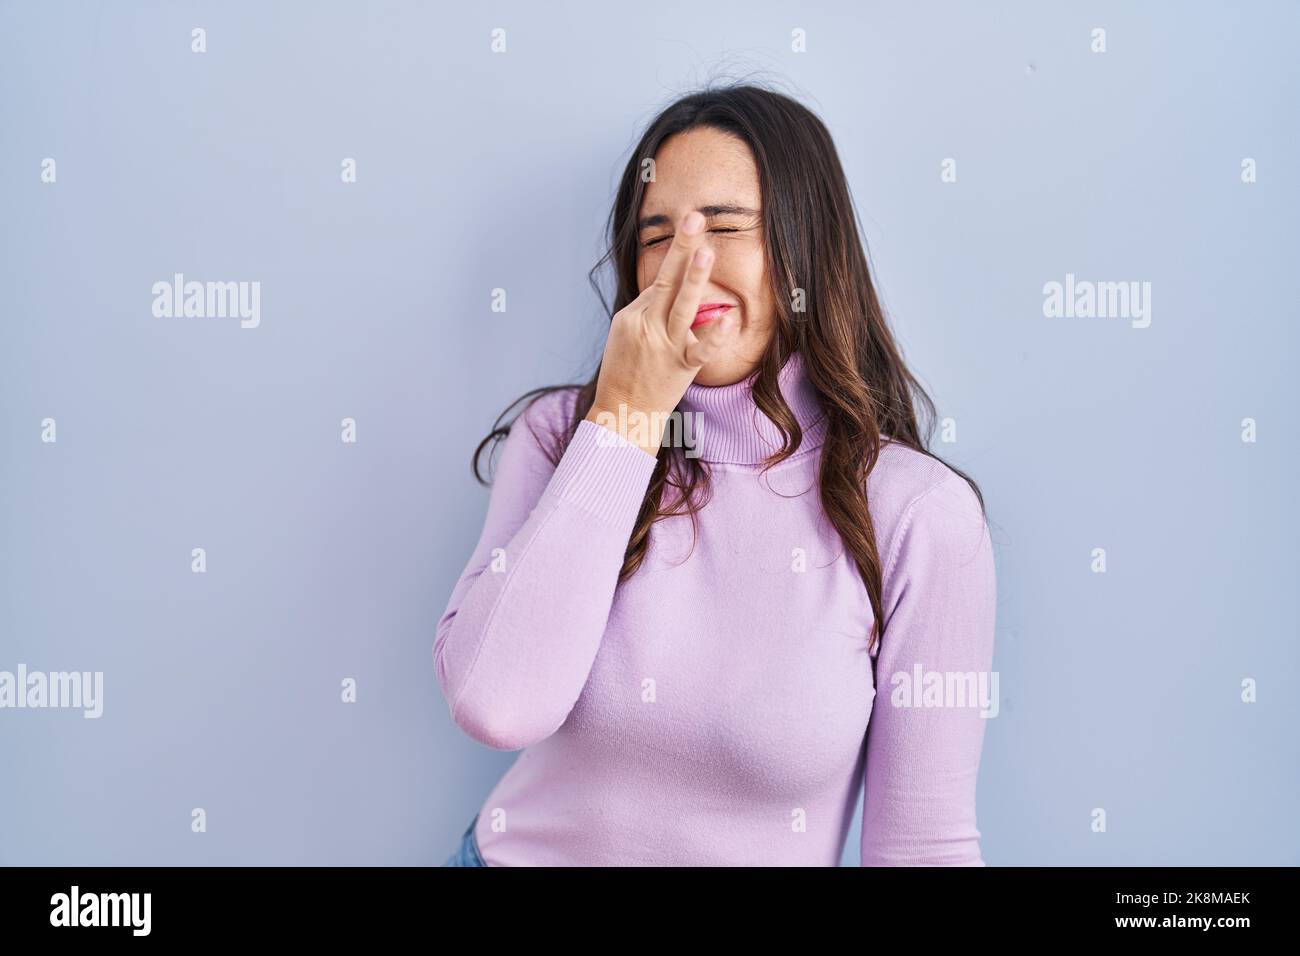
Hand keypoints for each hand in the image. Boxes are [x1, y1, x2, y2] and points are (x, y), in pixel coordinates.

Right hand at [585, 210, 738, 455]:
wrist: (621, 414)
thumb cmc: (625, 375)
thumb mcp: (625, 338)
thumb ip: (646, 313)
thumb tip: (665, 290)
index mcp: (633, 316)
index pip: (658, 281)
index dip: (676, 253)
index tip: (689, 224)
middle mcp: (647, 326)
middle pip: (665, 281)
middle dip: (680, 248)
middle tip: (693, 218)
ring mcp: (664, 346)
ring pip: (681, 306)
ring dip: (693, 277)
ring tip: (706, 250)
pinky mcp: (680, 367)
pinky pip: (700, 349)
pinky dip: (714, 334)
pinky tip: (728, 319)